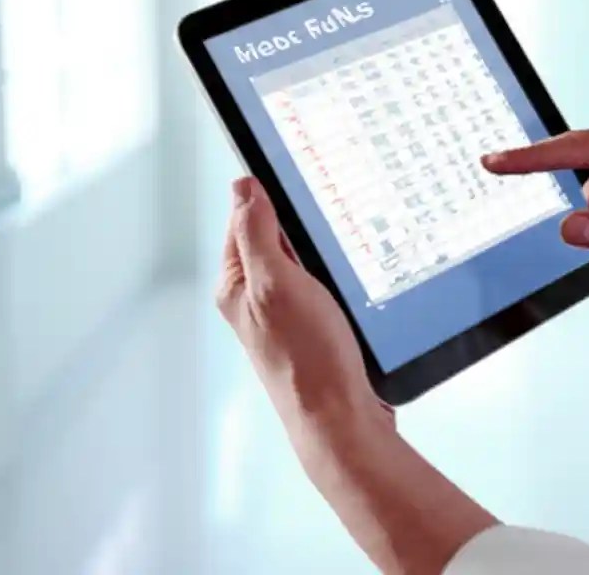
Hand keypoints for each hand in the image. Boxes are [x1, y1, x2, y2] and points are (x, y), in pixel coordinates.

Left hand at [219, 178, 496, 574]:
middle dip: (298, 221)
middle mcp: (255, 298)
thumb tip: (244, 187)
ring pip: (301, 260)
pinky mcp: (314, 326)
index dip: (267, 193)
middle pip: (273, 236)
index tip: (295, 169)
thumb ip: (257, 232)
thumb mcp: (276, 282)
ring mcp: (285, 313)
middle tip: (326, 206)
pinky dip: (336, 272)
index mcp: (236, 284)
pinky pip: (321, 283)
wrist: (342, 419)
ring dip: (320, 248)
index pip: (243, 218)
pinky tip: (353, 273)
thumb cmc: (307, 359)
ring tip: (342, 242)